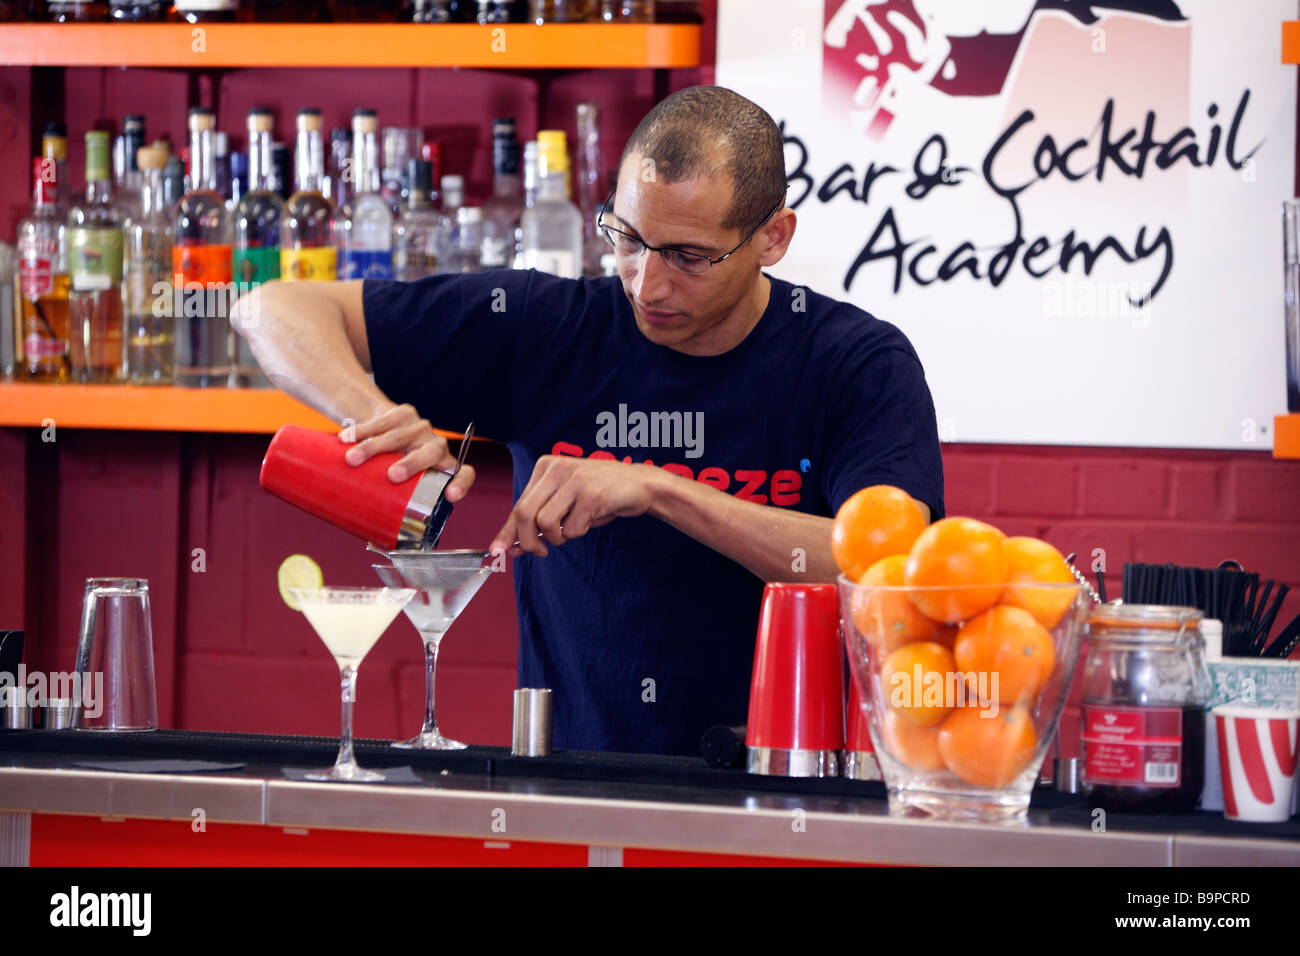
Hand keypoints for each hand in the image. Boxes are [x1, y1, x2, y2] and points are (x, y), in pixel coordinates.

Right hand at [341, 404, 475, 502]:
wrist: (383, 427)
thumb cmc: (391, 468)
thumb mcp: (399, 486)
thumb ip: (392, 507)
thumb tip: (373, 541)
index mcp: (442, 467)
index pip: (464, 474)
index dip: (461, 484)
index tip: (450, 496)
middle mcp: (436, 446)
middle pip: (431, 453)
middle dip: (413, 464)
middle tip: (392, 476)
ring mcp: (420, 427)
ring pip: (400, 436)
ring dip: (375, 447)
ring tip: (352, 459)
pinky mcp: (402, 412)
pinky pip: (383, 421)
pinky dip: (362, 430)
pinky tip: (346, 438)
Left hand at [490, 456, 661, 557]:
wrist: (641, 485)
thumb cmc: (601, 495)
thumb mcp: (566, 504)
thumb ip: (539, 521)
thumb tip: (510, 548)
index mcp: (546, 467)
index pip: (518, 504)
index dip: (508, 531)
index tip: (499, 550)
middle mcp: (556, 468)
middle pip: (524, 513)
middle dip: (528, 541)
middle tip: (542, 552)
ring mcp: (573, 479)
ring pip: (544, 523)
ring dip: (557, 538)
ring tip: (572, 531)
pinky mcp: (591, 494)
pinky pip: (571, 528)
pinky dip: (578, 533)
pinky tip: (590, 521)